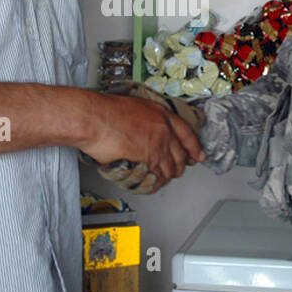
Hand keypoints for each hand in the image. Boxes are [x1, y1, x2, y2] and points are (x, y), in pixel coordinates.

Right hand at [81, 90, 204, 193]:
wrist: (93, 118)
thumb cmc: (104, 111)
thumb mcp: (133, 107)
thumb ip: (145, 120)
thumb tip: (145, 131)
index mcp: (161, 115)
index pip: (187, 133)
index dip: (194, 147)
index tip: (198, 155)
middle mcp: (163, 131)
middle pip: (180, 156)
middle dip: (178, 166)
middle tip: (174, 171)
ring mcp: (157, 147)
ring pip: (169, 169)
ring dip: (165, 176)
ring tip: (158, 179)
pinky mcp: (147, 161)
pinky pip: (157, 178)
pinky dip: (154, 184)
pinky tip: (151, 184)